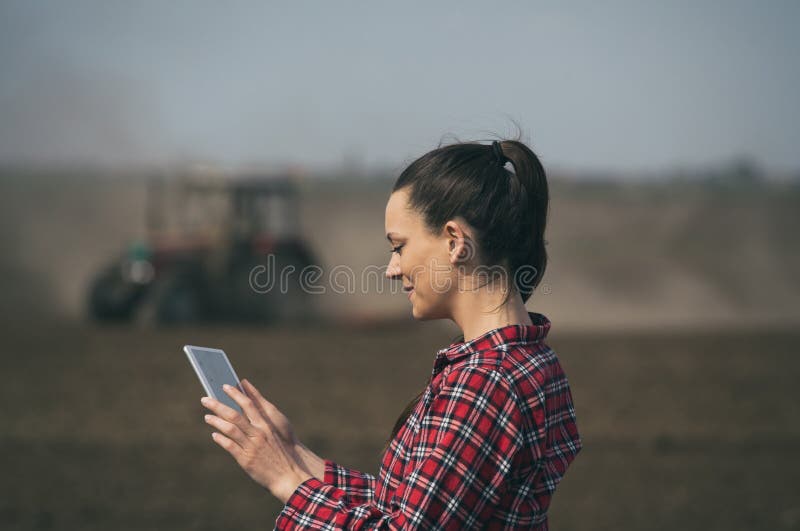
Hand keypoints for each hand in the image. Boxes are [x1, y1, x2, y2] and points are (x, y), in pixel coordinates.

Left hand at [201, 381, 311, 502]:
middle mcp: (258, 433)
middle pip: (234, 415)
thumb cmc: (281, 450)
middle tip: (205, 399)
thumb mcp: (275, 430)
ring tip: (207, 417)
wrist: (288, 473)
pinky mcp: (246, 460)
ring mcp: (251, 446)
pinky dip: (221, 439)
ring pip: (230, 429)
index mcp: (265, 424)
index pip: (248, 404)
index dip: (236, 394)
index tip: (225, 386)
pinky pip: (230, 446)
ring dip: (216, 421)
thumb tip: (250, 402)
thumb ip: (261, 416)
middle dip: (218, 405)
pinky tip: (214, 435)